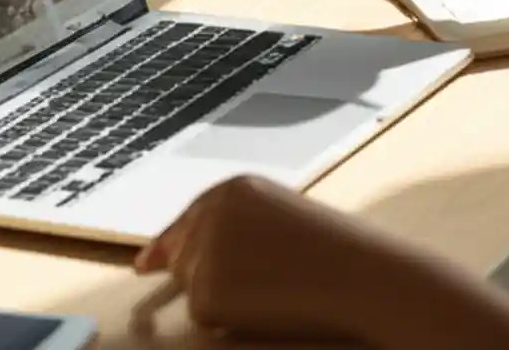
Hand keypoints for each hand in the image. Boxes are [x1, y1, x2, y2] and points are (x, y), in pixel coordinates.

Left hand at [132, 175, 508, 348]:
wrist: (362, 278)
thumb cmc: (334, 254)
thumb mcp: (278, 221)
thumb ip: (227, 228)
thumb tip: (159, 259)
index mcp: (233, 188)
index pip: (189, 217)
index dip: (169, 242)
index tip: (146, 263)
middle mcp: (211, 213)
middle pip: (184, 255)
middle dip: (206, 275)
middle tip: (261, 284)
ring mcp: (205, 251)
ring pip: (193, 287)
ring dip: (224, 297)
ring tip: (278, 288)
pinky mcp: (206, 292)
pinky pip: (204, 317)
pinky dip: (230, 321)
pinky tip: (269, 306)